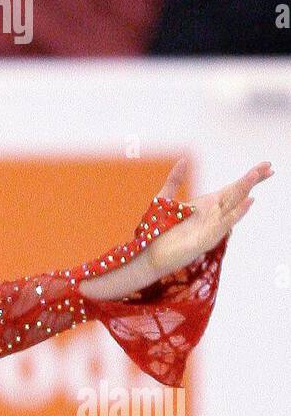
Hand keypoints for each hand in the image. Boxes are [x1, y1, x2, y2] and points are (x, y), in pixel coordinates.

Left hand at [144, 157, 271, 281]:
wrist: (147, 255)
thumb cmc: (157, 231)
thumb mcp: (164, 199)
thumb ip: (175, 179)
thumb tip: (184, 160)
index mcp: (206, 205)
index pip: (232, 189)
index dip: (248, 178)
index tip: (265, 167)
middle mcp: (212, 215)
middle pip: (236, 195)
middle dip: (251, 181)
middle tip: (268, 167)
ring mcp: (210, 227)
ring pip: (232, 207)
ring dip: (244, 192)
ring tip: (255, 177)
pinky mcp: (205, 240)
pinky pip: (224, 225)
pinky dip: (236, 213)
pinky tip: (247, 202)